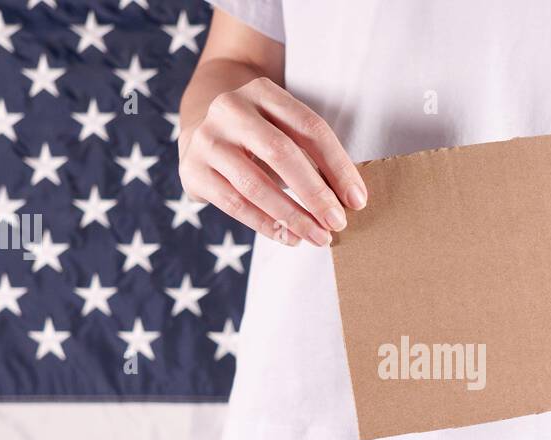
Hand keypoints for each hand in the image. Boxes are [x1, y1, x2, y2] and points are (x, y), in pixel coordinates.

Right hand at [178, 76, 366, 247]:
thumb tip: (348, 200)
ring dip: (293, 216)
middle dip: (315, 193)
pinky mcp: (193, 170)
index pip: (310, 128)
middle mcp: (231, 109)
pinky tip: (290, 237)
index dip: (338, 166)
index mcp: (263, 91)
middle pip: (281, 153)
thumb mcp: (284, 129)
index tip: (357, 199)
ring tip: (318, 236)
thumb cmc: (259, 135)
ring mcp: (207, 139)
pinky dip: (267, 225)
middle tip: (338, 222)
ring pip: (255, 184)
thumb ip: (312, 156)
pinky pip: (235, 204)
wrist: (201, 129)